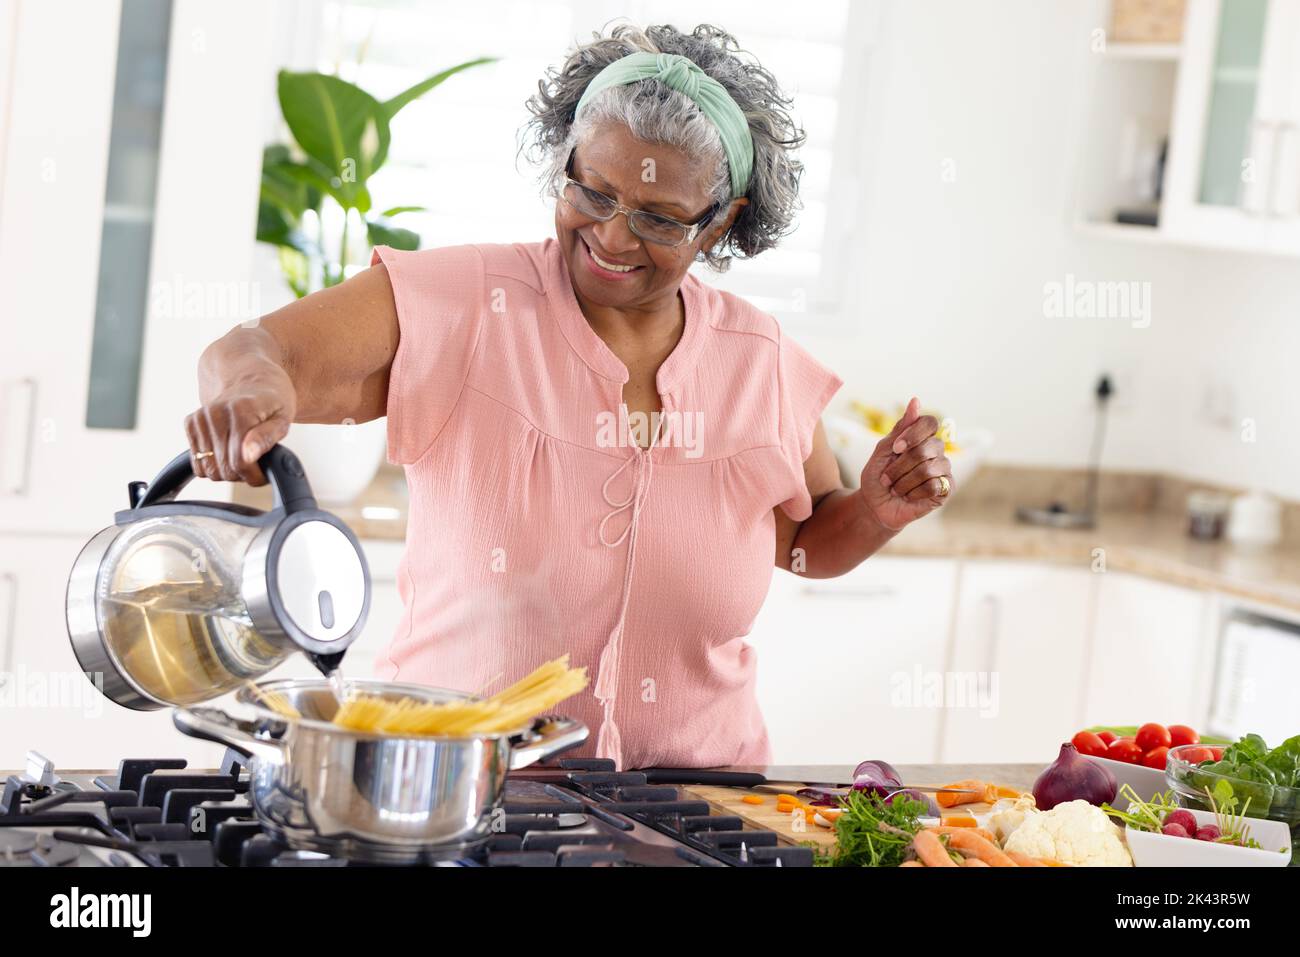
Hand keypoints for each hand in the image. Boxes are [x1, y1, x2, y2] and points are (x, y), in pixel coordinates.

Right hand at [183, 369, 295, 485]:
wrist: (252, 380)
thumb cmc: (272, 402)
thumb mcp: (283, 419)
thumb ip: (266, 437)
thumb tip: (248, 456)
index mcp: (241, 411)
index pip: (240, 462)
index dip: (254, 475)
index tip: (264, 473)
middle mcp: (215, 412)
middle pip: (223, 468)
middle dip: (241, 474)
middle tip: (255, 463)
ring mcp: (200, 417)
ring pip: (207, 469)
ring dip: (226, 470)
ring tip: (241, 456)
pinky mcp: (190, 423)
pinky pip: (196, 462)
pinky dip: (212, 463)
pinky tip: (226, 450)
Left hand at [856, 396, 952, 531]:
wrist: (875, 506)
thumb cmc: (878, 477)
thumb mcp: (882, 451)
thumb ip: (899, 428)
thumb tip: (915, 401)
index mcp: (921, 437)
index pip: (929, 422)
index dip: (913, 434)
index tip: (895, 448)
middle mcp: (936, 450)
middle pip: (926, 448)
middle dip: (899, 466)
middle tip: (887, 478)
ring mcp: (944, 469)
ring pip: (927, 469)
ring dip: (903, 482)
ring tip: (896, 489)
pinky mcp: (947, 489)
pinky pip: (932, 486)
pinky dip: (913, 493)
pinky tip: (908, 496)